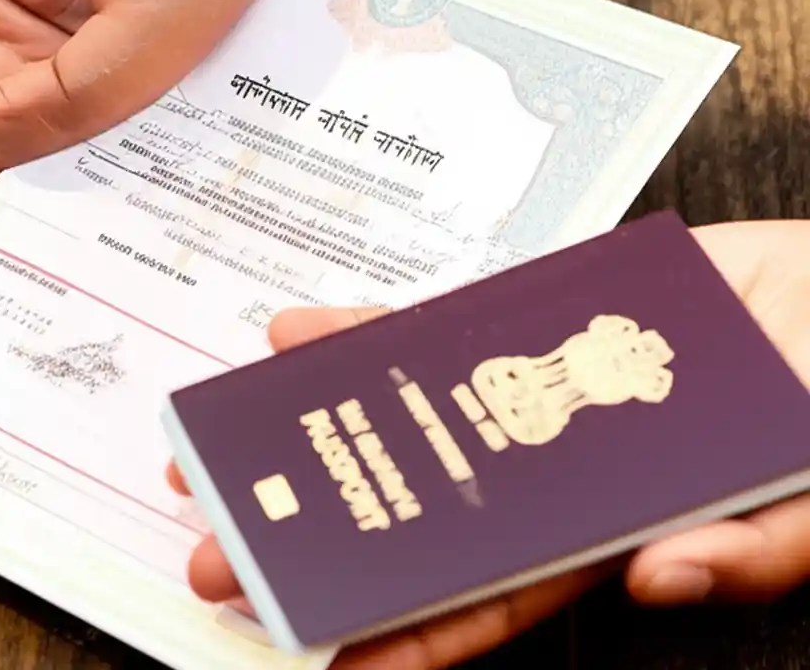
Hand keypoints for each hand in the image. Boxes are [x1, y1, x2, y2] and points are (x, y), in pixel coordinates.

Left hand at [169, 219, 809, 668]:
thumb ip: (752, 550)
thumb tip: (660, 581)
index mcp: (595, 535)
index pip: (481, 598)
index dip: (403, 634)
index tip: (321, 655)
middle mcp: (538, 475)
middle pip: (408, 517)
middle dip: (312, 542)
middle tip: (217, 557)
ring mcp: (522, 397)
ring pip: (397, 425)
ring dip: (307, 437)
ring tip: (209, 456)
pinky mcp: (520, 325)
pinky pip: (425, 334)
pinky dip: (360, 336)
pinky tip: (290, 340)